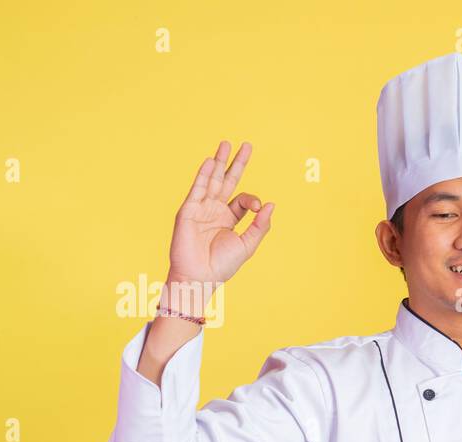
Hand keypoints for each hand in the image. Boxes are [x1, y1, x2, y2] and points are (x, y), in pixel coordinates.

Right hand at [167, 141, 273, 288]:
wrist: (200, 277)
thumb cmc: (222, 265)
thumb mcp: (247, 245)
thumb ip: (260, 226)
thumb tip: (272, 206)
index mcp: (229, 219)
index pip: (243, 200)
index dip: (253, 200)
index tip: (258, 210)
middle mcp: (214, 210)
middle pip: (227, 181)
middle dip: (236, 164)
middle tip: (246, 145)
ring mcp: (201, 208)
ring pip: (211, 180)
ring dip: (219, 162)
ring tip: (226, 144)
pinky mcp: (189, 210)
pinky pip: (197, 189)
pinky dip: (204, 175)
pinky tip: (211, 161)